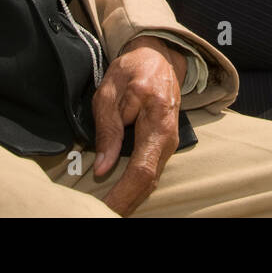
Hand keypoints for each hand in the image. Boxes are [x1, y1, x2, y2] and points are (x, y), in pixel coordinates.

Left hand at [92, 35, 185, 215]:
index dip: (122, 194)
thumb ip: (107, 130)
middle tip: (101, 215)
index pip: (141, 169)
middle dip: (125, 203)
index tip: (103, 209)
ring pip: (150, 181)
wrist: (158, 57)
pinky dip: (134, 189)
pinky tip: (119, 198)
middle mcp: (168, 136)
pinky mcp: (165, 146)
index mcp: (155, 119)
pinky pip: (151, 173)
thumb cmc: (132, 70)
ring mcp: (170, 142)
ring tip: (108, 209)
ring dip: (129, 199)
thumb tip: (102, 169)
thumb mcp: (109, 92)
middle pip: (148, 182)